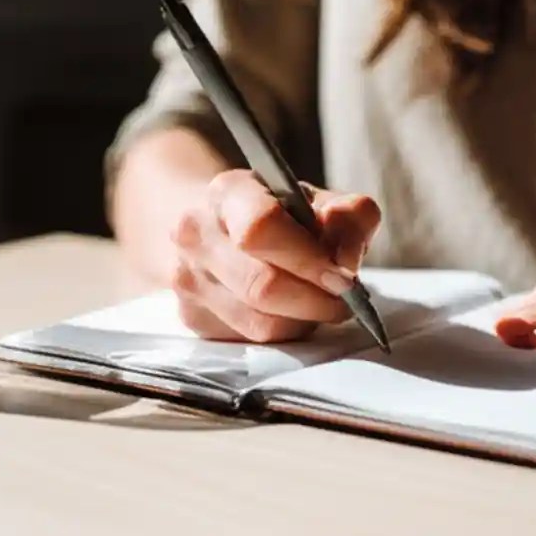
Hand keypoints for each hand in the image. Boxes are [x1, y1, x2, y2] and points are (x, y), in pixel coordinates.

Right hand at [171, 170, 381, 342]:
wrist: (218, 227)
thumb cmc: (277, 215)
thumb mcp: (320, 201)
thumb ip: (348, 217)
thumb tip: (345, 262)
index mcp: (228, 193)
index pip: (261, 228)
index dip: (308, 260)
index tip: (344, 278)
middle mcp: (196, 234)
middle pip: (261, 286)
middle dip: (315, 301)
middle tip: (344, 301)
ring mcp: (186, 278)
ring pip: (259, 323)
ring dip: (302, 322)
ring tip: (316, 304)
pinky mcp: (192, 316)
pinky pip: (249, 342)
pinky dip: (281, 334)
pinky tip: (288, 312)